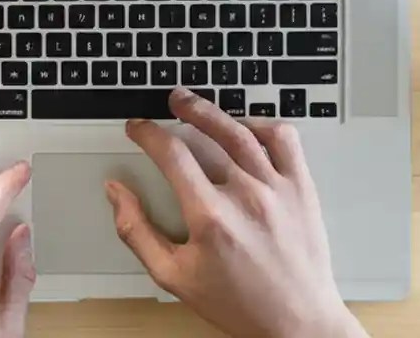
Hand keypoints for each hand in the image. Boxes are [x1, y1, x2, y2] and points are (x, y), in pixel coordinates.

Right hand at [105, 88, 368, 337]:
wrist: (296, 321)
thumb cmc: (239, 303)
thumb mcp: (174, 276)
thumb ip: (137, 231)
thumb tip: (117, 194)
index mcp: (210, 217)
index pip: (172, 155)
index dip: (148, 133)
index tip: (138, 129)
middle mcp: (245, 196)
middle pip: (207, 134)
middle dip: (182, 111)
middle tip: (169, 104)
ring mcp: (278, 188)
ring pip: (242, 131)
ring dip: (214, 111)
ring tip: (196, 104)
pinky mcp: (302, 189)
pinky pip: (284, 140)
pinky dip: (263, 125)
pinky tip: (246, 127)